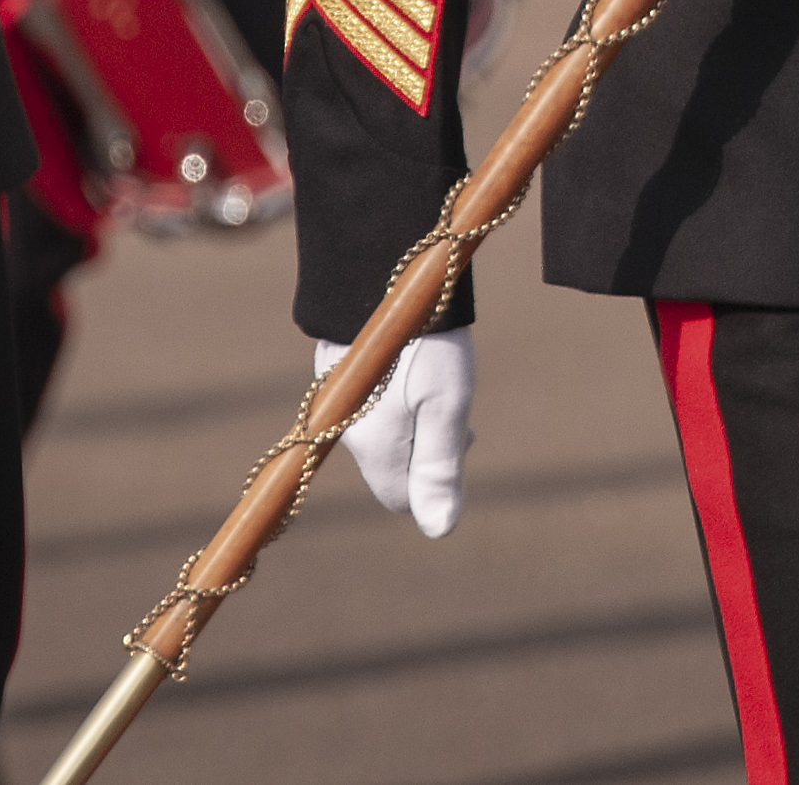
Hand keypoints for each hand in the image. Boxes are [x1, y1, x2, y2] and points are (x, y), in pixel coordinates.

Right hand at [316, 326, 472, 536]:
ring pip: (383, 432)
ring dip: (417, 422)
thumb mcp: (446, 405)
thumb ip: (440, 468)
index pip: (400, 498)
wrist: (386, 268)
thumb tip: (439, 530)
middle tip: (460, 413)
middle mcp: (346, 428)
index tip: (461, 439)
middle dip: (429, 450)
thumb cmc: (425, 340)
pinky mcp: (336, 369)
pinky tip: (417, 365)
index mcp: (373, 446)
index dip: (433, 483)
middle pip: (392, 465)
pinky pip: (370, 403)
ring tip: (445, 385)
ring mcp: (338, 397)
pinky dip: (398, 397)